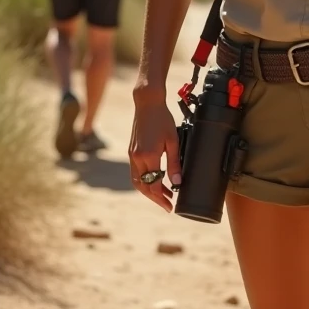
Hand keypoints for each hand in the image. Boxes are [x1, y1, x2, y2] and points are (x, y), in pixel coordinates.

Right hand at [129, 94, 181, 212]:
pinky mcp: (131, 151)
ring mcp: (132, 155)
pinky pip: (136, 172)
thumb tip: (177, 183)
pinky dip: (144, 180)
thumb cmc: (162, 119)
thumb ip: (174, 163)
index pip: (153, 186)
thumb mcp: (173, 141)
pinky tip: (155, 179)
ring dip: (148, 190)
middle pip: (143, 187)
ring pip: (137, 181)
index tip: (170, 206)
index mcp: (149, 156)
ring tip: (163, 193)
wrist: (147, 103)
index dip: (161, 198)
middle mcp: (137, 158)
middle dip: (154, 198)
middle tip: (167, 203)